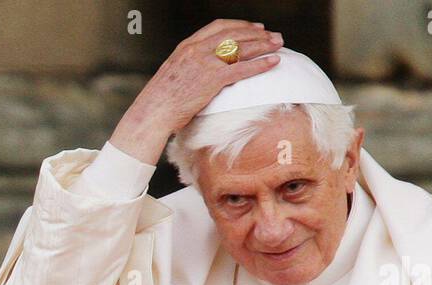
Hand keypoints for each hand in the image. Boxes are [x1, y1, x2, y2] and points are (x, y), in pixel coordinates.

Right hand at [111, 19, 283, 164]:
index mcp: (187, 46)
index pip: (219, 27)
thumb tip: (202, 72)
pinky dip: (260, 64)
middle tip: (273, 36)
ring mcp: (204, 63)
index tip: (255, 28)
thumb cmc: (161, 100)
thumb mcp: (174, 75)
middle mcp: (197, 50)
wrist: (153, 112)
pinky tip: (273, 62)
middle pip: (234, 34)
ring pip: (241, 48)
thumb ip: (189, 67)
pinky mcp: (211, 79)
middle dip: (257, 34)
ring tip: (278, 44)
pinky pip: (241, 68)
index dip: (240, 26)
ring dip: (263, 44)